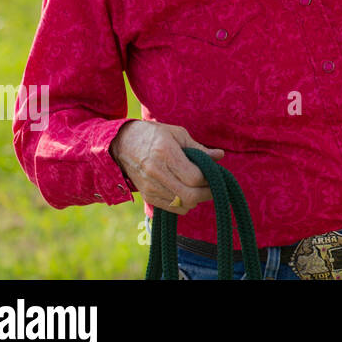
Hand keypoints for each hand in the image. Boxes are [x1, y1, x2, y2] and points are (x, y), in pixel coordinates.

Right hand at [109, 119, 224, 214]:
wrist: (121, 144)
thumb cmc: (153, 134)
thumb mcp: (177, 134)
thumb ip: (199, 148)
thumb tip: (220, 156)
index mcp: (165, 153)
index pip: (194, 177)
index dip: (209, 179)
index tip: (215, 173)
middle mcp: (156, 173)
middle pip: (189, 195)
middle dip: (207, 193)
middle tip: (213, 186)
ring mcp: (149, 187)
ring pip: (182, 204)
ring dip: (196, 199)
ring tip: (200, 187)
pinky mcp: (147, 195)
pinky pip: (171, 208)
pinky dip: (184, 204)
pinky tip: (187, 192)